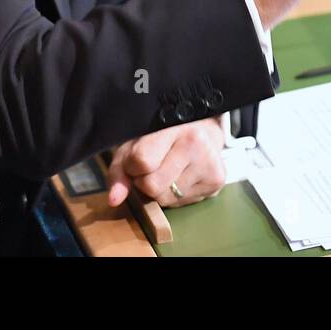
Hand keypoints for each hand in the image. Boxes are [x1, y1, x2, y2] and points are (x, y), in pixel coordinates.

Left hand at [105, 117, 225, 208]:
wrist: (203, 129)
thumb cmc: (164, 134)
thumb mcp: (136, 142)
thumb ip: (120, 169)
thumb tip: (114, 199)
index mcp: (173, 126)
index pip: (142, 160)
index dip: (132, 166)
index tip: (137, 160)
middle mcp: (195, 143)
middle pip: (153, 186)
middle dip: (145, 182)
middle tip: (152, 168)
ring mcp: (209, 163)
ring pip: (166, 198)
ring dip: (160, 190)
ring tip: (167, 171)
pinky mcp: (216, 181)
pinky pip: (181, 203)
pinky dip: (174, 195)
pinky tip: (181, 177)